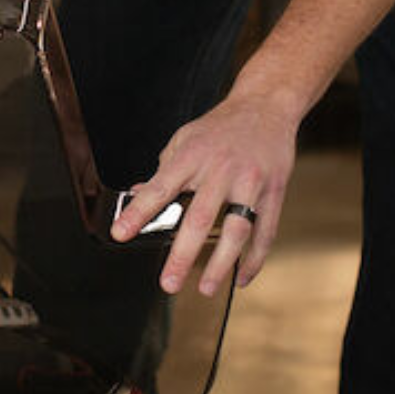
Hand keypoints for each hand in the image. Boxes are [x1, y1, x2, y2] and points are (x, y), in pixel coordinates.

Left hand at [109, 89, 297, 293]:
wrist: (266, 106)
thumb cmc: (220, 127)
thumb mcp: (183, 140)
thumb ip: (163, 172)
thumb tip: (137, 197)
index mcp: (192, 158)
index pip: (159, 189)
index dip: (138, 213)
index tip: (120, 234)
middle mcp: (221, 171)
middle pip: (200, 218)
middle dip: (182, 255)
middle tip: (168, 282)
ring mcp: (250, 183)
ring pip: (236, 230)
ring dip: (221, 263)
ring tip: (206, 287)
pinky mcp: (274, 192)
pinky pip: (265, 231)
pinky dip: (254, 258)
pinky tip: (242, 277)